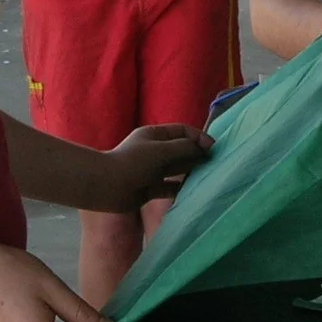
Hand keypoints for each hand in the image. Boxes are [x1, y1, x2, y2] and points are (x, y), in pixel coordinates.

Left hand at [93, 123, 212, 210]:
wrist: (107, 187)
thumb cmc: (133, 163)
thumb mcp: (161, 150)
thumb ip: (183, 148)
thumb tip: (201, 148)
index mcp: (154, 135)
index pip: (182, 131)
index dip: (199, 137)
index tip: (213, 148)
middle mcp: (155, 150)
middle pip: (181, 149)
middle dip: (197, 154)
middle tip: (214, 163)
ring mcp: (153, 170)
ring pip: (177, 168)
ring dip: (191, 171)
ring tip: (207, 176)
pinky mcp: (150, 188)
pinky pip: (170, 186)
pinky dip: (181, 187)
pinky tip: (193, 191)